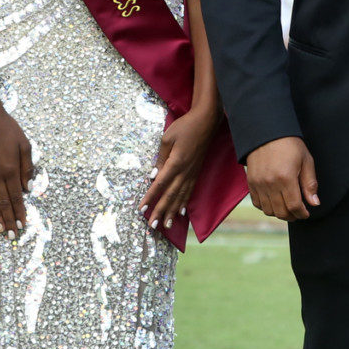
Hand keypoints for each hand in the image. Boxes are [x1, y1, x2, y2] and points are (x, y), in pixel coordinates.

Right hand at [0, 107, 35, 235]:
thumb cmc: (9, 130)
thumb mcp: (25, 146)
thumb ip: (27, 168)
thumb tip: (27, 188)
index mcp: (11, 170)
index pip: (16, 197)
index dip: (19, 212)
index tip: (21, 225)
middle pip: (3, 203)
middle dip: (8, 220)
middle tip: (10, 236)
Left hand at [142, 105, 216, 230]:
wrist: (206, 122)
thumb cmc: (185, 127)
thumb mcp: (167, 139)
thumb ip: (161, 158)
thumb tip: (153, 175)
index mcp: (175, 163)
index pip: (159, 185)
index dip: (150, 198)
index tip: (142, 209)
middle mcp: (184, 172)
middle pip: (170, 196)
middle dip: (160, 211)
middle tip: (153, 226)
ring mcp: (192, 174)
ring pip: (180, 197)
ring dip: (172, 212)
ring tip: (166, 225)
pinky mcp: (196, 173)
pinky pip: (189, 191)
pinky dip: (184, 203)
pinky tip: (180, 212)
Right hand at [245, 135, 317, 220]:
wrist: (267, 132)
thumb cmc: (289, 144)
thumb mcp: (306, 161)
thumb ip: (310, 184)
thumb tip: (314, 203)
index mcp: (286, 178)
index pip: (294, 206)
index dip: (302, 214)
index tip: (306, 213)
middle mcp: (270, 184)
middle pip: (281, 212)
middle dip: (292, 216)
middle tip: (298, 212)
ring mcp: (259, 184)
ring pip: (268, 210)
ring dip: (279, 213)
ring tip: (287, 207)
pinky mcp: (251, 182)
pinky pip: (257, 203)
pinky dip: (266, 207)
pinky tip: (274, 201)